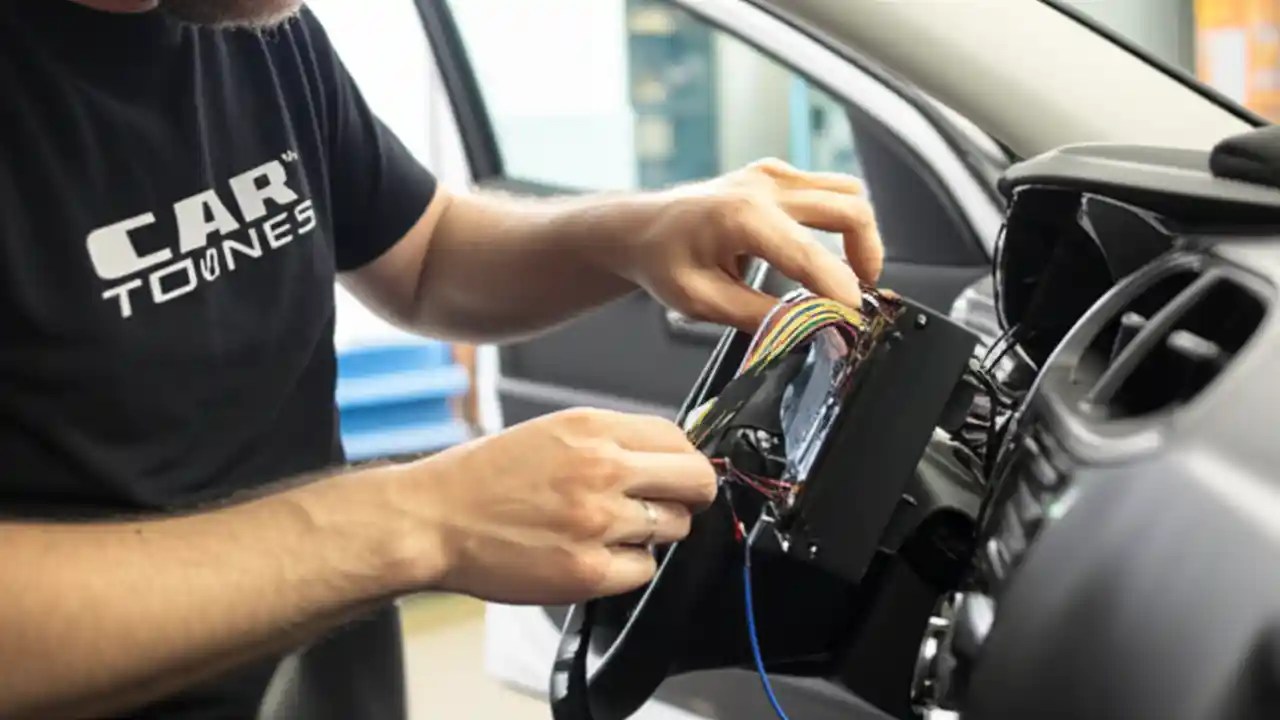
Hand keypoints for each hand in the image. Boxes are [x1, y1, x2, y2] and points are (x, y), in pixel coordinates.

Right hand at [404, 408, 716, 604]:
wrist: (432, 520)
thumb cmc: (482, 477)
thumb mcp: (550, 432)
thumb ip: (609, 440)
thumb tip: (664, 457)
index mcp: (591, 428)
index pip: (679, 439)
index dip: (683, 459)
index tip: (675, 473)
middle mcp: (601, 470)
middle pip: (695, 481)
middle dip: (690, 494)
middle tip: (671, 503)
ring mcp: (597, 522)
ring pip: (674, 527)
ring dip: (653, 531)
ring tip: (611, 529)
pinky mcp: (588, 570)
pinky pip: (643, 569)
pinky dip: (627, 566)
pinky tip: (593, 554)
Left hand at [602, 158, 883, 331]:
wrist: (639, 228)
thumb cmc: (662, 261)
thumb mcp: (703, 302)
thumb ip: (760, 316)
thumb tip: (809, 327)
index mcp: (741, 216)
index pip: (809, 256)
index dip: (840, 291)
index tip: (852, 320)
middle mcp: (762, 187)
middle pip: (849, 208)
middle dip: (867, 255)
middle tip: (860, 295)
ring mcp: (771, 175)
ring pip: (846, 192)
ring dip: (858, 234)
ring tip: (849, 273)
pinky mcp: (776, 175)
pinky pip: (827, 189)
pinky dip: (838, 220)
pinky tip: (820, 252)